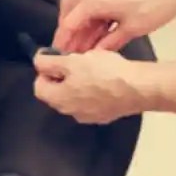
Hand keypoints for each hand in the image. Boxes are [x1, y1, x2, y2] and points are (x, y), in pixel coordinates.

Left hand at [32, 50, 153, 124]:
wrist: (138, 88)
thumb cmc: (104, 73)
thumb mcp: (71, 61)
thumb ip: (49, 62)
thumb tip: (37, 61)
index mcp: (58, 99)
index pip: (39, 86)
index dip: (44, 70)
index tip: (56, 59)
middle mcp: (70, 112)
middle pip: (57, 92)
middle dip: (63, 76)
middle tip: (76, 61)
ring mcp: (89, 116)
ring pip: (76, 96)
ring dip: (79, 83)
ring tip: (93, 67)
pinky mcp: (106, 116)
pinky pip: (93, 101)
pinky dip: (95, 90)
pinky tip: (106, 78)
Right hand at [54, 0, 175, 52]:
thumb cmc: (154, 5)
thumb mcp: (131, 29)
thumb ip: (109, 43)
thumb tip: (94, 54)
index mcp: (93, 1)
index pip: (69, 22)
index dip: (63, 40)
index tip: (58, 54)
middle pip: (69, 9)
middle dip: (67, 29)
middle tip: (70, 47)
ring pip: (81, 4)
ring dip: (80, 23)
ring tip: (84, 44)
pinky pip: (93, 1)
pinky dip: (91, 16)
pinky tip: (99, 32)